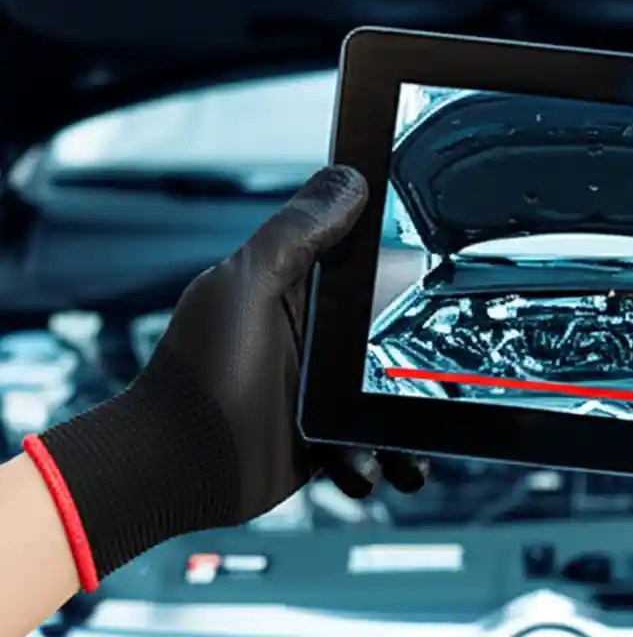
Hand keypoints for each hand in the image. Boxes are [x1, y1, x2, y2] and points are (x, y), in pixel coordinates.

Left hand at [26, 166, 429, 588]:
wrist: (173, 468)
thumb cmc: (201, 375)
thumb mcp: (247, 285)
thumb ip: (296, 231)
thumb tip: (349, 179)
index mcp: (301, 296)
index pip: (370, 273)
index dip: (408, 277)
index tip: (444, 284)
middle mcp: (317, 345)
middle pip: (397, 343)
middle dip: (425, 363)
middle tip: (445, 378)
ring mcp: (324, 399)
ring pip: (396, 403)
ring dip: (412, 426)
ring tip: (410, 445)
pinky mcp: (326, 447)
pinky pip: (376, 452)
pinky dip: (384, 464)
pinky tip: (365, 467)